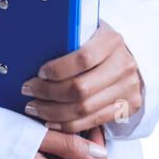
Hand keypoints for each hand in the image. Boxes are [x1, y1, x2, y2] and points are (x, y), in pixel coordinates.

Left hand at [20, 21, 142, 133]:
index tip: (39, 73)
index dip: (58, 69)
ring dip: (54, 112)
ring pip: (85, 109)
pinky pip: (93, 121)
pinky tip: (51, 121)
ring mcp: (129, 88)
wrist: (126, 58)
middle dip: (49, 93)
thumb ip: (68, 41)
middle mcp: (124, 65)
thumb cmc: (97, 44)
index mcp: (112, 41)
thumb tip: (34, 51)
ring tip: (35, 108)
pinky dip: (68, 124)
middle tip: (28, 91)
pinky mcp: (129, 107)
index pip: (83, 58)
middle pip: (81, 88)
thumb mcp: (86, 33)